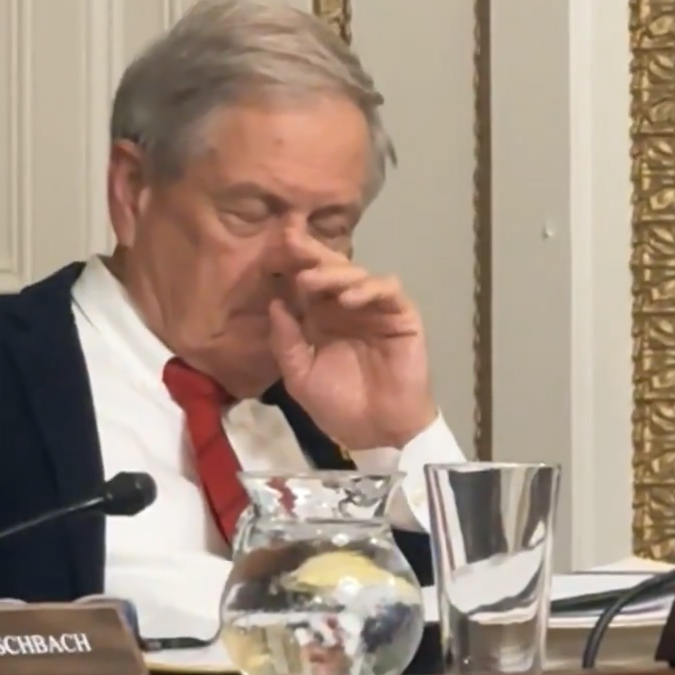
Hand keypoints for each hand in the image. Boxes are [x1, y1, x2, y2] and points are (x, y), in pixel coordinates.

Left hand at [267, 235, 436, 450]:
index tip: (272, 247)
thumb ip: (287, 342)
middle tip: (290, 241)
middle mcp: (347, 308)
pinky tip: (347, 299)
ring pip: (357, 275)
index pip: (306, 284)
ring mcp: (375, 310)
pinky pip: (387, 291)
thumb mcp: (300, 377)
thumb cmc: (339, 407)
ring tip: (310, 281)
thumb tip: (275, 303)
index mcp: (320, 319)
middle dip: (311, 254)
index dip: (292, 265)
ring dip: (334, 273)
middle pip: (331, 270)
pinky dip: (368, 289)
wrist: (378, 433)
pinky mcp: (402, 316)